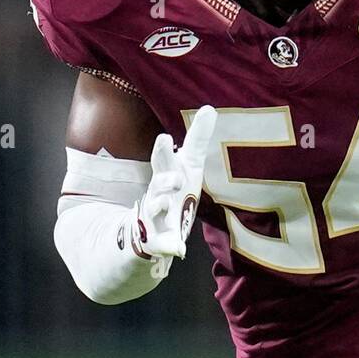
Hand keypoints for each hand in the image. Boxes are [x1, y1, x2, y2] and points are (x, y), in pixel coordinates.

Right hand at [131, 106, 216, 265]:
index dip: (162, 150)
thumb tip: (210, 107)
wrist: (148, 229)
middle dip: (164, 179)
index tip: (164, 137)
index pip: (164, 160)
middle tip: (174, 177)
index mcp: (167, 175)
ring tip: (164, 204)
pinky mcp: (158, 240)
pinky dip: (170, 247)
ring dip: (159, 206)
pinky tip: (178, 250)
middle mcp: (158, 193)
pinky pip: (164, 245)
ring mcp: (155, 218)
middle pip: (158, 185)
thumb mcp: (188, 165)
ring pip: (154, 211)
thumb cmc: (174, 190)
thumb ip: (197, 139)